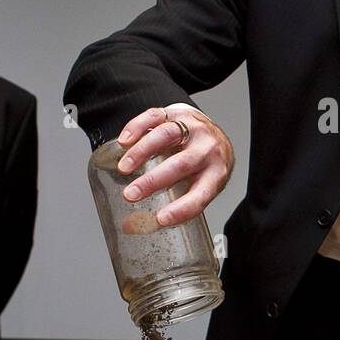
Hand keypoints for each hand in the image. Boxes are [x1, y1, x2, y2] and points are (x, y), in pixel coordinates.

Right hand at [113, 105, 233, 225]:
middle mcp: (207, 150)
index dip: (182, 209)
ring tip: (124, 168)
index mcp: (215, 175)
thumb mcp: (200, 186)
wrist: (214, 134)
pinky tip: (124, 141)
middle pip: (180, 165)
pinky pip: (156, 116)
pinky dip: (137, 127)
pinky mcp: (178, 112)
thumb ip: (170, 203)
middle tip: (131, 195)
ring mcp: (193, 128)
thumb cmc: (204, 167)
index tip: (160, 219)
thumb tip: (129, 227)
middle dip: (153, 181)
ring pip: (167, 136)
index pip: (201, 196)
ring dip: (142, 152)